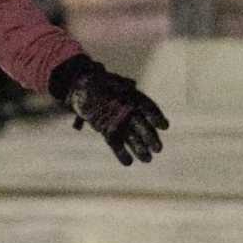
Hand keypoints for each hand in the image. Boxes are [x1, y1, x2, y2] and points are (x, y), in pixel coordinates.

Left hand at [48, 57, 169, 165]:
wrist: (78, 87)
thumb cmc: (95, 81)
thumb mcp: (107, 80)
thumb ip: (119, 85)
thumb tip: (132, 86)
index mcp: (131, 96)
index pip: (147, 107)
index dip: (156, 116)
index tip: (164, 126)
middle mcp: (127, 110)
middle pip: (142, 125)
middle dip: (150, 137)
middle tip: (158, 149)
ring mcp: (118, 121)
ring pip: (131, 136)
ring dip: (139, 148)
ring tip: (148, 160)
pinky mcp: (106, 130)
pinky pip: (116, 142)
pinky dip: (121, 152)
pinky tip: (128, 162)